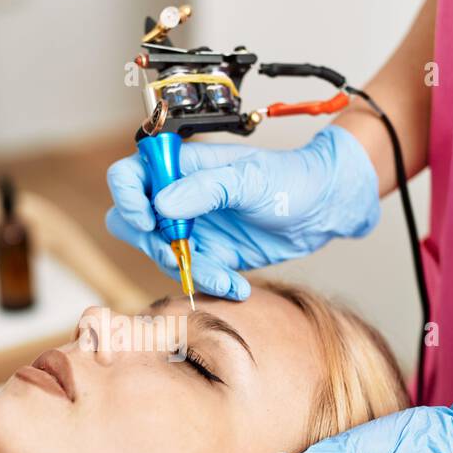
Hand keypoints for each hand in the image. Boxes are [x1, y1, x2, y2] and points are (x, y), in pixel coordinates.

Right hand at [104, 124, 380, 299]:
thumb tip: (162, 204)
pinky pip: (192, 275)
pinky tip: (238, 285)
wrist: (323, 209)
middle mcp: (179, 197)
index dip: (128, 200)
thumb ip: (206, 189)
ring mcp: (192, 228)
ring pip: (160, 256)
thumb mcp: (251, 178)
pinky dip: (211, 284)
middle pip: (130, 222)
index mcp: (182, 167)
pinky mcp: (209, 254)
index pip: (128, 177)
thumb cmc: (291, 178)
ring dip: (188, 271)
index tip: (151, 220)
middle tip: (177, 254)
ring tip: (226, 275)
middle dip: (150, 244)